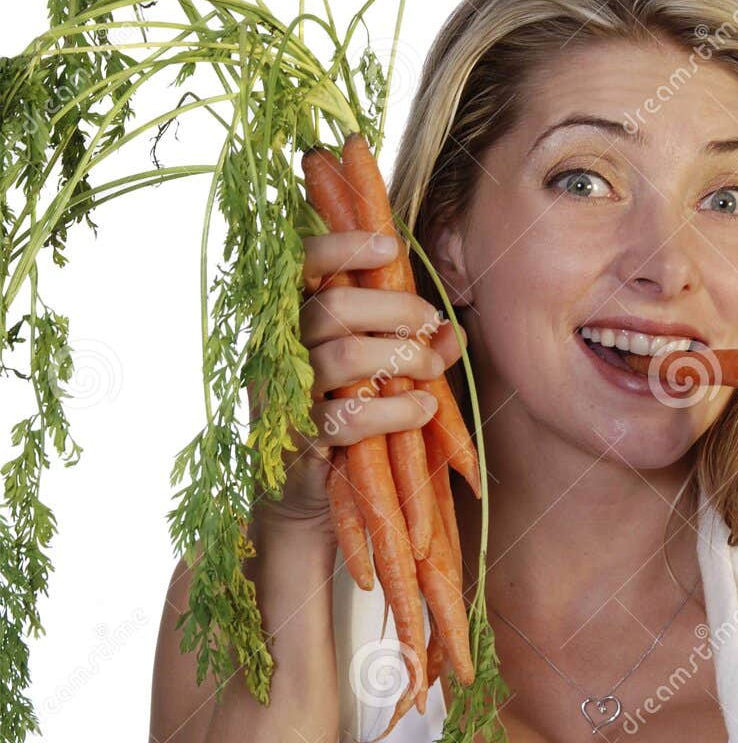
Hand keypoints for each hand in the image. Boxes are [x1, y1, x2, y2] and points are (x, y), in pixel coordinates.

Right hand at [248, 228, 466, 530]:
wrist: (305, 496)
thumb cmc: (342, 421)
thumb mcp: (377, 377)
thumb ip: (410, 348)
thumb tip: (454, 331)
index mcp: (291, 319)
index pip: (301, 264)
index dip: (343, 246)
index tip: (392, 247)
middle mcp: (278, 349)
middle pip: (333, 306)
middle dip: (394, 309)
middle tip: (430, 322)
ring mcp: (282, 395)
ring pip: (343, 357)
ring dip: (402, 357)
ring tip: (433, 368)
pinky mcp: (296, 440)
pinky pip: (347, 418)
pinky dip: (395, 411)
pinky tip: (423, 409)